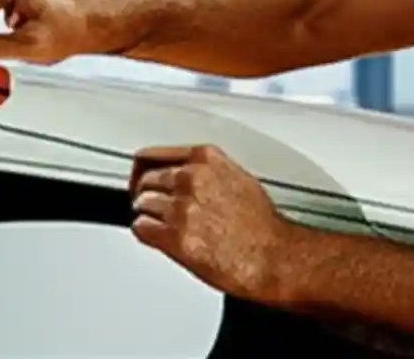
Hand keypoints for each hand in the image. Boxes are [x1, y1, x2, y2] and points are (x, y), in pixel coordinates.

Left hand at [129, 144, 292, 300]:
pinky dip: (145, 233)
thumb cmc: (262, 225)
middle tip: (149, 206)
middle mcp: (191, 178)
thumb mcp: (236, 178)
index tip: (139, 178)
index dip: (141, 170)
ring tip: (161, 225)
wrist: (273, 257)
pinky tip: (158, 237)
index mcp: (205, 159)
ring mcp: (182, 207)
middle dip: (144, 195)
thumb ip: (204, 172)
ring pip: (141, 205)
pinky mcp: (176, 236)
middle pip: (144, 181)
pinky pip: (141, 228)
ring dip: (147, 216)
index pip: (152, 155)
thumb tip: (182, 176)